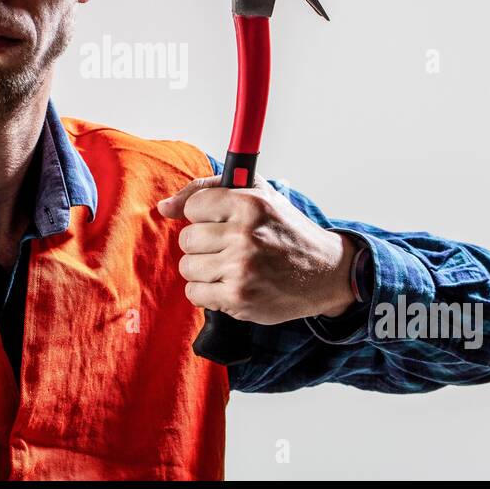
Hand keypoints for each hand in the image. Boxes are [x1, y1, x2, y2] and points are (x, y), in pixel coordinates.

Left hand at [156, 172, 357, 324]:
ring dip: (204, 270)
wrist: (324, 272)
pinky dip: (208, 292)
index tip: (222, 223)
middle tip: (229, 248)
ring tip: (231, 267)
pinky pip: (195, 293)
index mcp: (250, 203)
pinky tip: (231, 285)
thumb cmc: (285, 231)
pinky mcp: (239, 298)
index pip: (194, 207)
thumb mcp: (257, 195)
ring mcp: (242, 268)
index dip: (204, 216)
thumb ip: (207, 191)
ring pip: (187, 267)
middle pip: (187, 239)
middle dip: (203, 245)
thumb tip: (164, 207)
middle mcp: (246, 234)